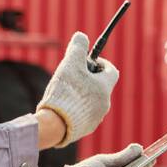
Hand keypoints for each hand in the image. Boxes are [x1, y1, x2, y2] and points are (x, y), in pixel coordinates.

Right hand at [36, 31, 118, 146]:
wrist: (54, 125)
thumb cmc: (65, 92)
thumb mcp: (70, 63)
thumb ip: (78, 47)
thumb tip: (82, 36)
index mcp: (104, 88)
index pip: (112, 71)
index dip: (101, 63)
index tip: (89, 61)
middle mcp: (104, 104)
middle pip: (101, 86)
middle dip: (89, 78)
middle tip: (73, 75)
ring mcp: (96, 119)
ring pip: (93, 101)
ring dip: (83, 93)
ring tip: (66, 91)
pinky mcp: (85, 129)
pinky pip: (85, 114)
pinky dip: (77, 107)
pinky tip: (63, 106)